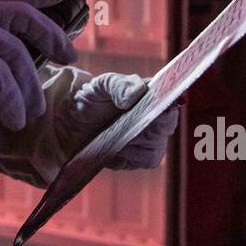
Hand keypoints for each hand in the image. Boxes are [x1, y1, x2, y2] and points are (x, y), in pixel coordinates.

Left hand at [55, 72, 178, 169]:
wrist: (74, 119)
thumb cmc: (93, 97)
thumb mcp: (103, 84)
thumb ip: (120, 85)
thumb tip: (137, 93)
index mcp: (152, 96)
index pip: (171, 102)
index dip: (167, 109)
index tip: (158, 112)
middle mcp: (154, 118)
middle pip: (165, 129)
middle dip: (149, 129)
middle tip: (128, 125)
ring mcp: (147, 140)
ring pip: (155, 148)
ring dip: (136, 144)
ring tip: (116, 135)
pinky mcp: (137, 157)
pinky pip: (143, 161)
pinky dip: (130, 156)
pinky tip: (115, 147)